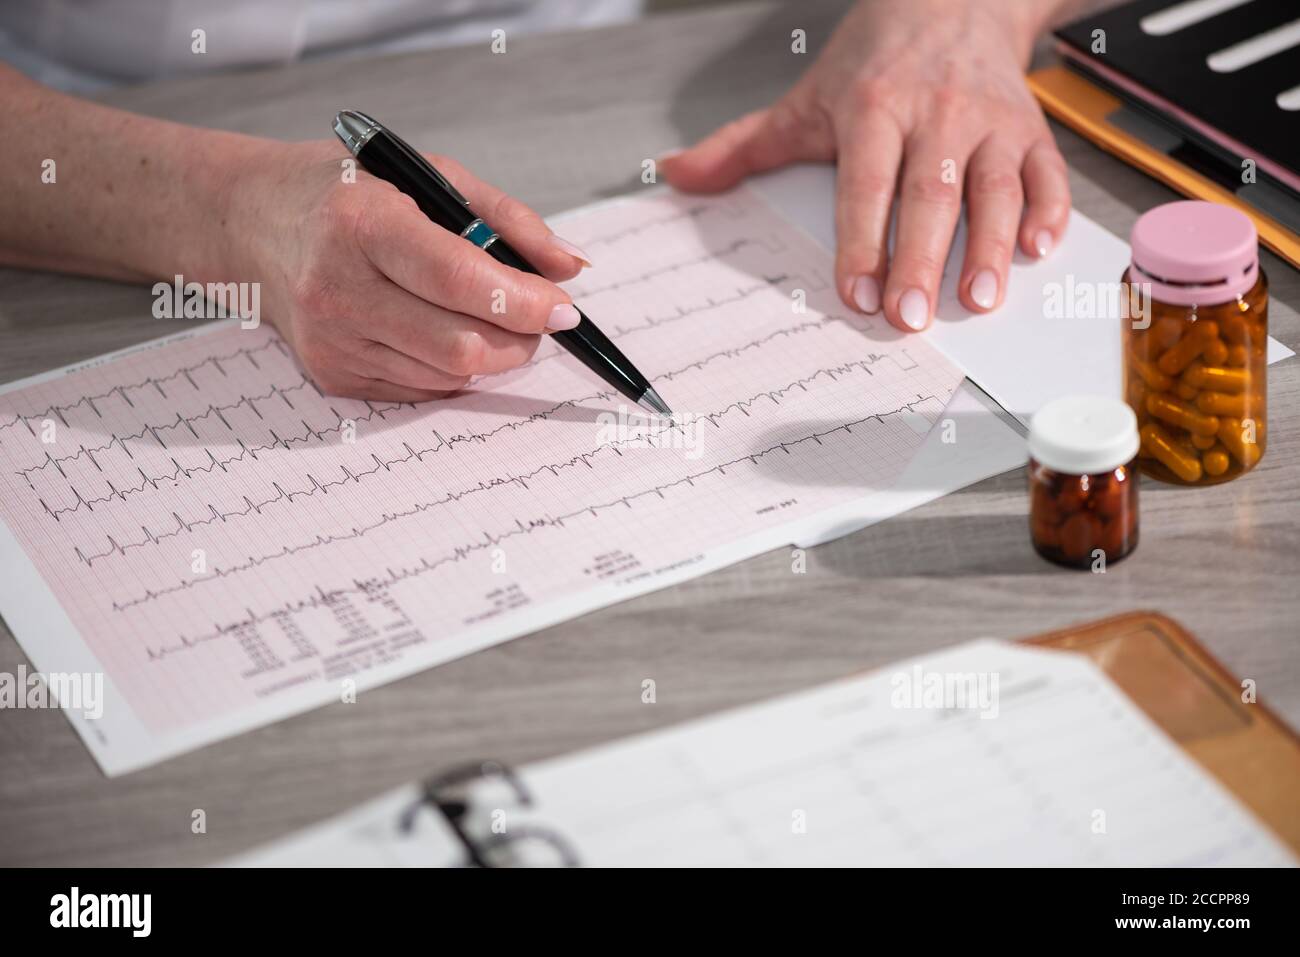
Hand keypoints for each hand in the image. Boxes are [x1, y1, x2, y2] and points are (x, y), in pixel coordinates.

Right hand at [226, 141, 590, 400]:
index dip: (522, 301)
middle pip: (459, 345)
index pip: (458, 279)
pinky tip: (446, 331)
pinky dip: (455, 368)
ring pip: (448, 375)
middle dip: (520, 340)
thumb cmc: (350, 193)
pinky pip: (423, 389)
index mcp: (362, 223)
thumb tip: (571, 268)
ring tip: (495, 320)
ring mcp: (332, 340)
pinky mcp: (332, 375)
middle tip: (539, 318)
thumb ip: (507, 220)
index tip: (563, 308)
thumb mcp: (429, 176)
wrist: (256, 224)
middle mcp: (338, 287)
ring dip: (493, 356)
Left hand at [661, 0, 1070, 332]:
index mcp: (874, 108)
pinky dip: (1051, 211)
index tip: (856, 295)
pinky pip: (1047, 172)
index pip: (865, 184)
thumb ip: (742, 146)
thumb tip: (675, 175)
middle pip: (930, 194)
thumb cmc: (874, 64)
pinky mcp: (1031, 129)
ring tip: (981, 300)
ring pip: (996, 188)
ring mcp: (990, 122)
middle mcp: (936, 114)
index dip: (861, 241)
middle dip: (922, 259)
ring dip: (992, 246)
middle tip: (911, 317)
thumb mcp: (805, 99)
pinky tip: (1042, 251)